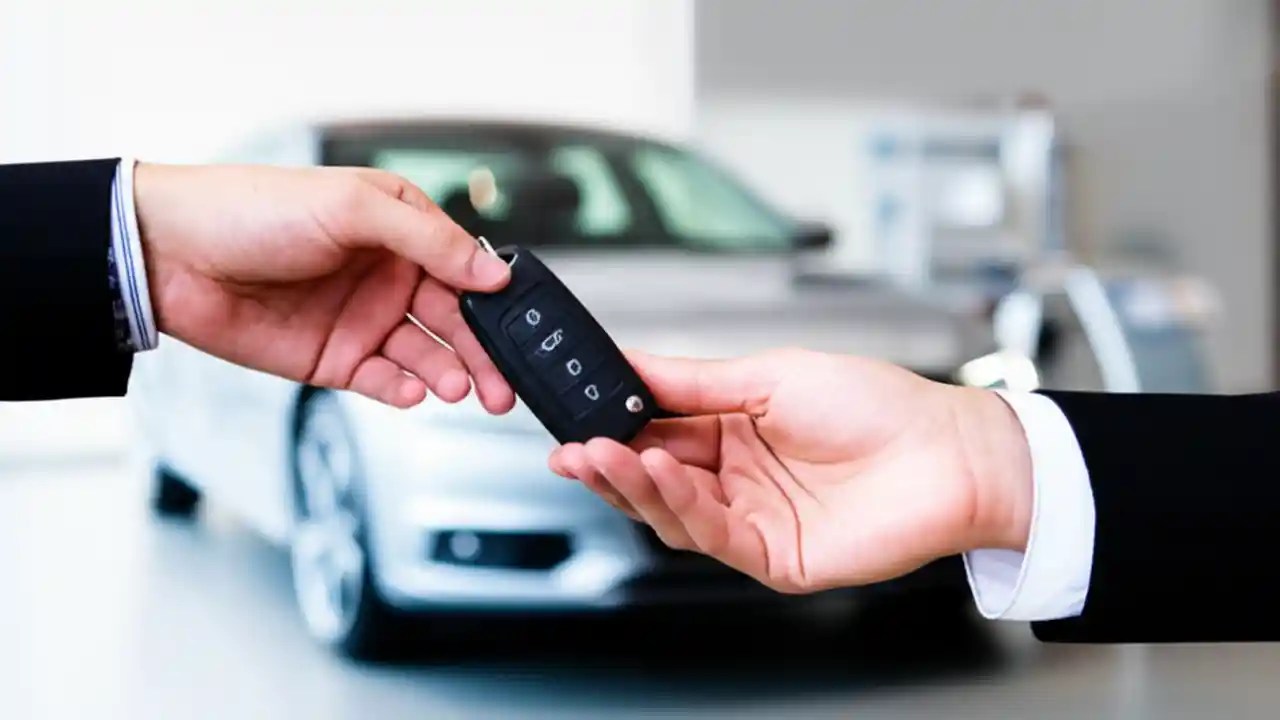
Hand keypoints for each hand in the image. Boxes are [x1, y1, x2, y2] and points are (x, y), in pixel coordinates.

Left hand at [135, 162, 514, 412]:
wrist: (173, 257)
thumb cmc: (252, 210)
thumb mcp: (352, 207)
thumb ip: (428, 240)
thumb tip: (491, 271)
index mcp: (399, 229)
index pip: (464, 267)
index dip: (493, 297)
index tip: (518, 325)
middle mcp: (387, 274)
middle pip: (455, 320)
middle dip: (483, 353)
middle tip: (501, 384)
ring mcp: (361, 318)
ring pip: (425, 355)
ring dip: (446, 373)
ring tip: (456, 387)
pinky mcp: (333, 358)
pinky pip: (382, 381)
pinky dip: (402, 390)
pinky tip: (411, 391)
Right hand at [548, 348, 1033, 593]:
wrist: (949, 453)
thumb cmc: (879, 405)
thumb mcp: (770, 374)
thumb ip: (694, 379)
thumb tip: (630, 363)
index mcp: (735, 430)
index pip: (658, 433)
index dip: (614, 428)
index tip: (575, 416)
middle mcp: (739, 478)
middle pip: (655, 478)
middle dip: (610, 464)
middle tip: (573, 448)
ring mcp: (755, 520)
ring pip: (674, 512)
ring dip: (635, 484)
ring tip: (604, 456)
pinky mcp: (774, 558)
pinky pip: (713, 535)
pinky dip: (681, 504)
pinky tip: (662, 473)